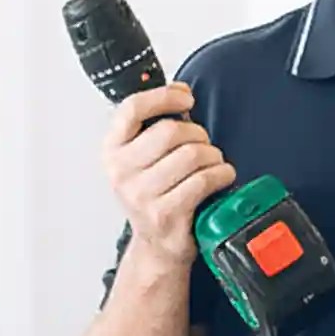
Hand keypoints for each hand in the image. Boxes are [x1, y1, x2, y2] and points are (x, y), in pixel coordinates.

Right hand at [101, 82, 236, 268]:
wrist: (156, 245)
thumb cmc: (157, 193)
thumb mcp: (145, 156)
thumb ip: (156, 122)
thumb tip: (180, 90)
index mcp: (113, 150)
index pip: (132, 109)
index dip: (164, 96)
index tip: (185, 97)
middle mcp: (121, 172)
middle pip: (171, 131)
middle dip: (198, 134)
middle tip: (203, 145)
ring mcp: (141, 195)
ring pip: (192, 155)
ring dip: (213, 156)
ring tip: (212, 164)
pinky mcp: (166, 214)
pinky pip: (204, 180)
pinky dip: (221, 174)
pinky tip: (220, 178)